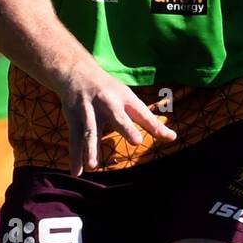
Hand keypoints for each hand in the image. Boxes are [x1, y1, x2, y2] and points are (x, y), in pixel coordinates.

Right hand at [56, 62, 176, 175]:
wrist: (76, 70)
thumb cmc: (108, 89)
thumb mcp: (126, 96)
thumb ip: (144, 118)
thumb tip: (170, 136)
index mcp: (125, 98)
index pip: (143, 114)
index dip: (156, 125)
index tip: (169, 137)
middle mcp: (108, 103)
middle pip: (118, 118)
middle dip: (127, 129)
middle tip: (136, 141)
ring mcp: (89, 110)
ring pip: (91, 131)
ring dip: (91, 148)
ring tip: (94, 166)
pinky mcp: (73, 117)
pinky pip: (75, 138)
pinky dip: (75, 156)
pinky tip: (78, 172)